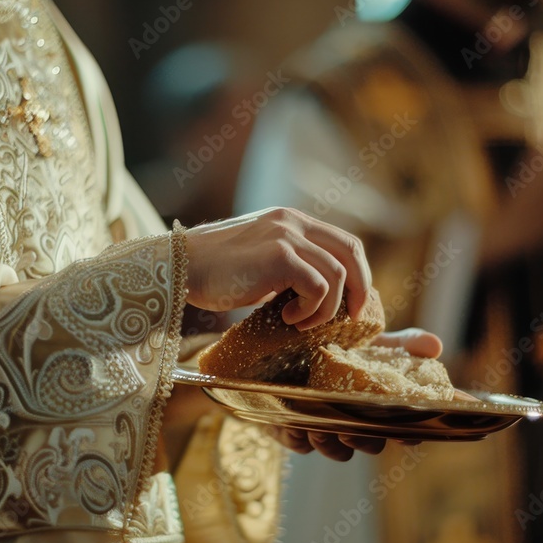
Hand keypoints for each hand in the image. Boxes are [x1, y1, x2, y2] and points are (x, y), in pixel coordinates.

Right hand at [185, 208, 371, 329]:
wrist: (182, 268)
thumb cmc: (216, 273)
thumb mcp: (261, 261)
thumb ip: (290, 266)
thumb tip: (319, 294)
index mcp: (291, 221)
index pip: (343, 242)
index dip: (358, 273)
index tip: (354, 302)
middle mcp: (293, 222)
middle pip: (351, 252)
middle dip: (361, 289)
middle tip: (355, 316)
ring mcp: (287, 236)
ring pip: (336, 275)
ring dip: (324, 308)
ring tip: (298, 321)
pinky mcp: (279, 256)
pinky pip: (318, 287)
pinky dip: (310, 310)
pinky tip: (286, 318)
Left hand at [271, 328, 442, 460]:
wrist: (292, 341)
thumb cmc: (343, 346)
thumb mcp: (375, 342)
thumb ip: (405, 344)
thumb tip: (436, 345)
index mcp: (380, 409)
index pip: (404, 429)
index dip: (409, 434)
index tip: (408, 434)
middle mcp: (356, 423)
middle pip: (369, 444)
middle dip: (363, 441)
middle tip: (353, 431)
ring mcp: (326, 429)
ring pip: (336, 451)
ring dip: (329, 442)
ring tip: (318, 427)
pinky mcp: (293, 430)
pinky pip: (299, 444)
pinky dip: (297, 437)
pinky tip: (293, 424)